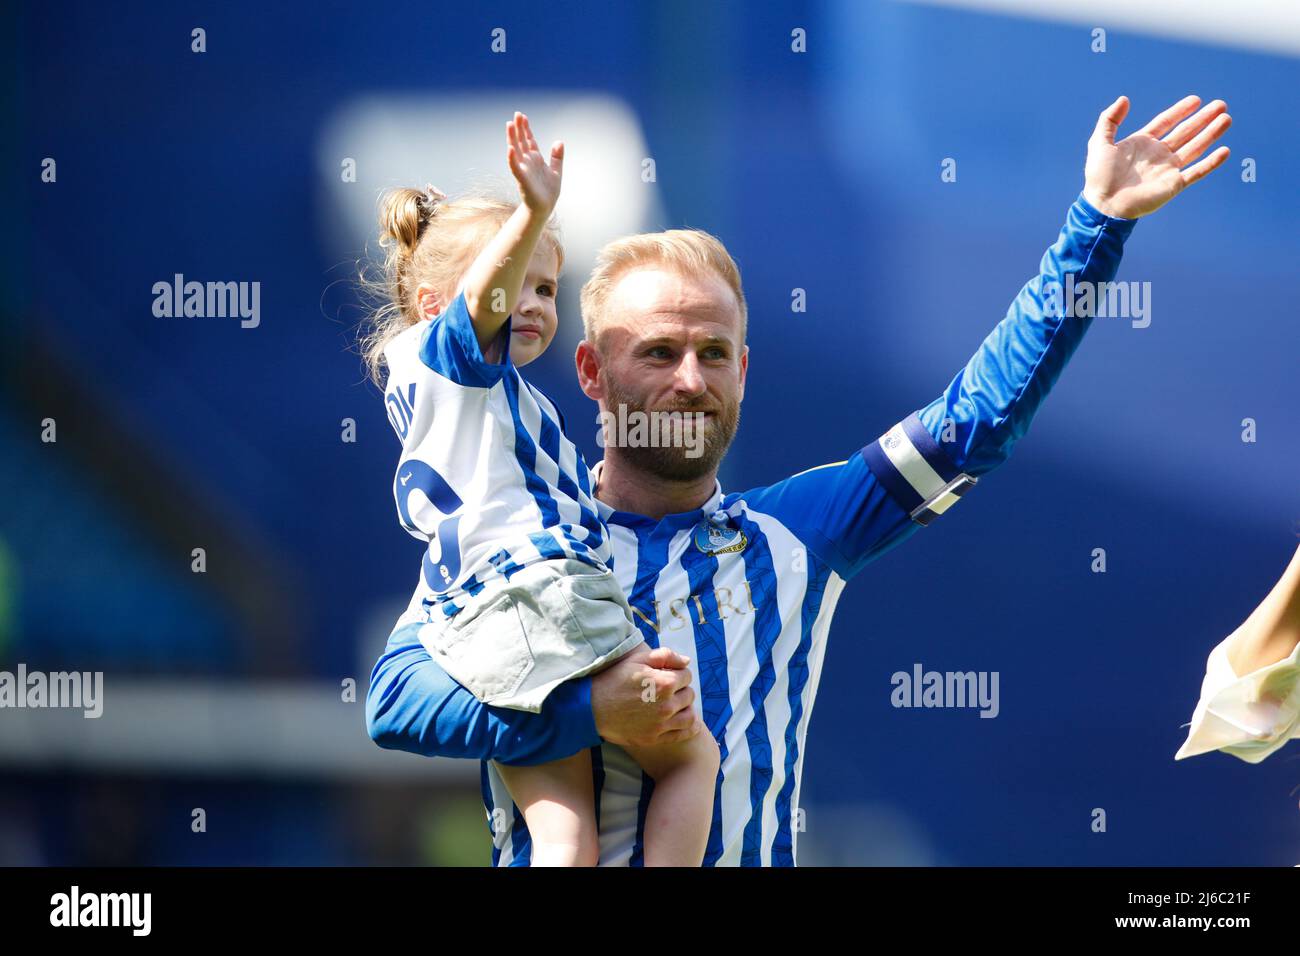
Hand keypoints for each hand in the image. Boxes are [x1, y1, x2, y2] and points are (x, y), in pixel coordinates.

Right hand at [506, 112, 562, 213]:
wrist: (545, 208)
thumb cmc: (548, 191)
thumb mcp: (556, 171)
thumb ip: (557, 157)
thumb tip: (559, 141)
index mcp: (535, 159)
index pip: (529, 140)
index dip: (526, 128)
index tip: (523, 116)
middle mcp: (528, 162)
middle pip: (521, 142)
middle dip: (519, 128)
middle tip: (516, 114)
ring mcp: (524, 170)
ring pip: (516, 151)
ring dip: (512, 138)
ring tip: (509, 125)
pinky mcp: (522, 180)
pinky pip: (515, 167)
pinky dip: (512, 158)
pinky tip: (510, 148)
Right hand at [591, 645, 702, 747]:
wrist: (592, 707)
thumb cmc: (614, 680)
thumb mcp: (637, 660)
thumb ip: (664, 656)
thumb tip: (686, 661)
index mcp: (664, 683)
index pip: (687, 675)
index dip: (678, 673)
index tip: (668, 674)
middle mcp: (666, 705)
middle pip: (689, 694)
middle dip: (681, 689)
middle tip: (669, 689)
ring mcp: (661, 724)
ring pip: (690, 716)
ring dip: (686, 707)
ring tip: (677, 704)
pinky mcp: (654, 737)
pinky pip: (682, 734)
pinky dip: (691, 728)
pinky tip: (691, 724)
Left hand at [1083, 95, 1230, 218]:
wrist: (1104, 205)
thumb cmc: (1099, 176)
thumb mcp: (1099, 142)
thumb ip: (1109, 119)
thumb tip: (1124, 99)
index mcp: (1142, 143)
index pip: (1166, 122)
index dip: (1180, 111)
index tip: (1196, 99)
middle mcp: (1158, 154)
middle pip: (1185, 132)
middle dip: (1203, 118)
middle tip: (1221, 105)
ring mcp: (1167, 169)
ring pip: (1195, 148)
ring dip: (1211, 134)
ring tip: (1226, 119)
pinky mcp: (1173, 184)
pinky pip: (1197, 172)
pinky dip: (1211, 162)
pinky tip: (1224, 150)